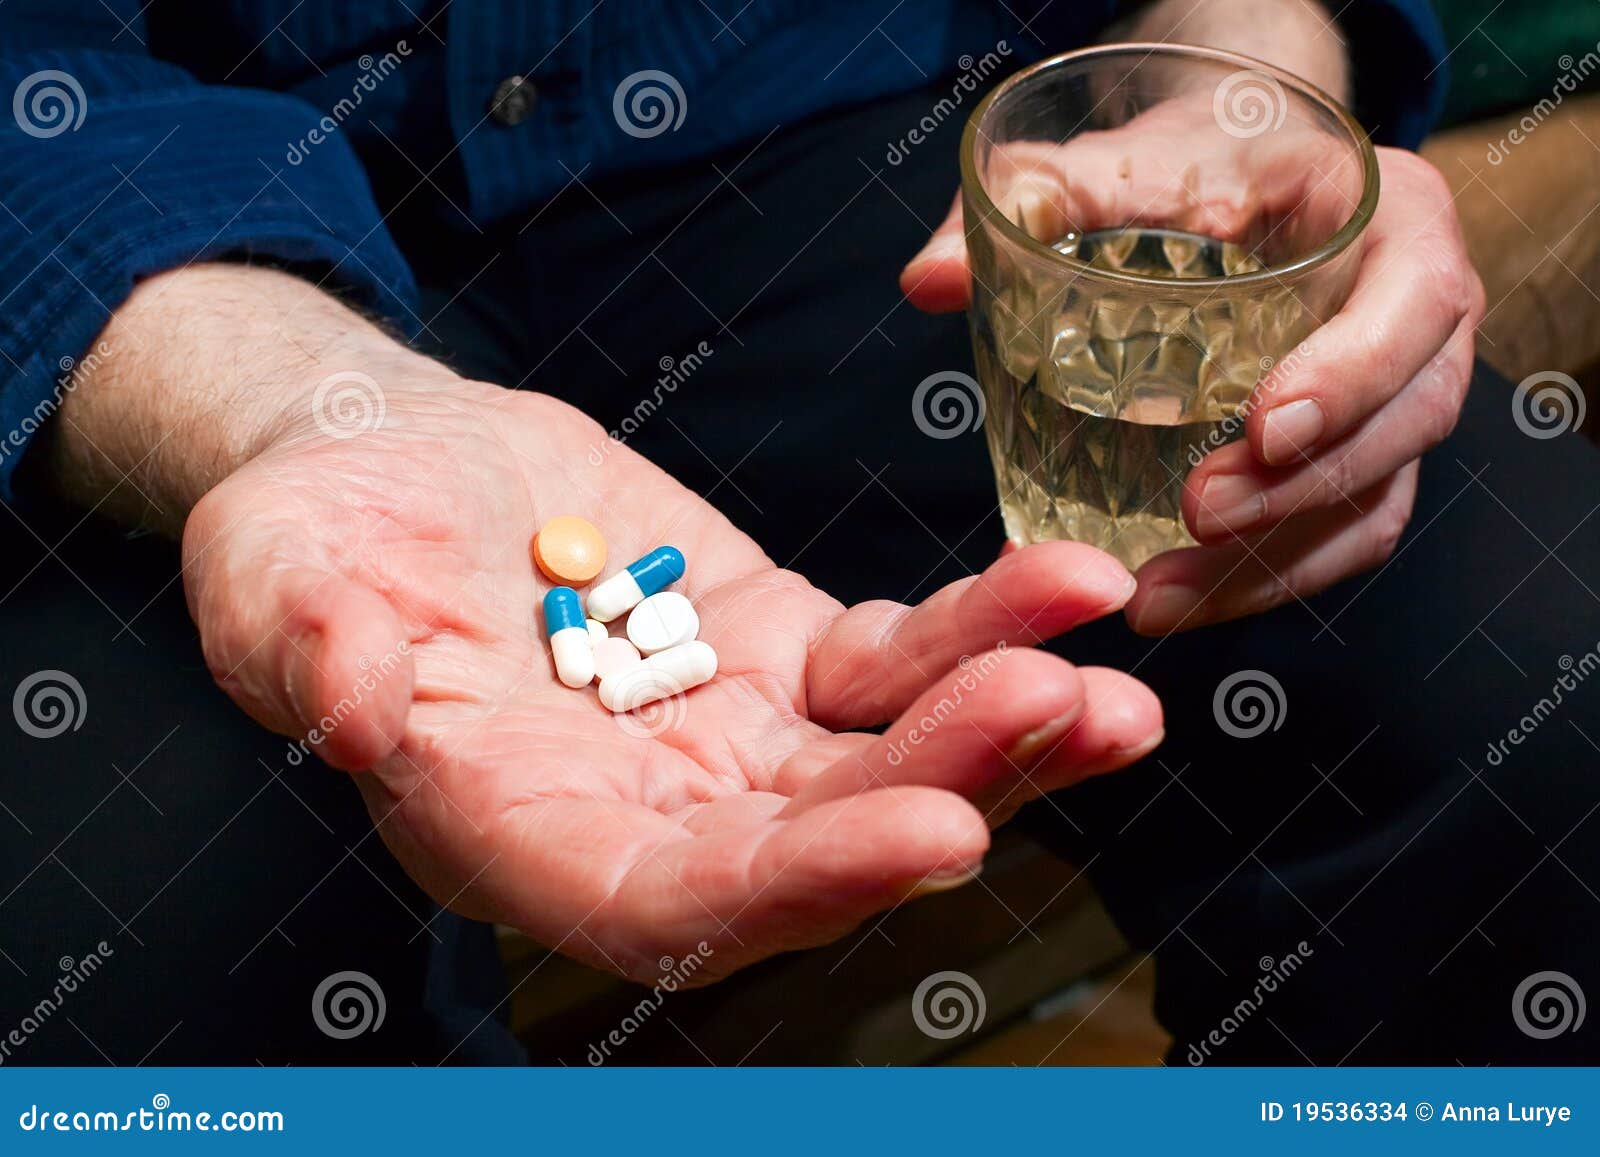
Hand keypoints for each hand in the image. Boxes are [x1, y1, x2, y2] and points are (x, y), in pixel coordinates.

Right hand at [46, 259, 1143, 987]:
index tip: (933, 832)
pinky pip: (896, 659)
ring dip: (1004, 724)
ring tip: (1118, 677)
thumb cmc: (312, 532)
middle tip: (1068, 713)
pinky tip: (1069, 593)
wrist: (395, 462)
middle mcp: (647, 814)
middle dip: (949, 786)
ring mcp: (730, 736)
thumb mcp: (273, 575)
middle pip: (818, 842)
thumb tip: (362, 720)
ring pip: (884, 757)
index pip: (673, 907)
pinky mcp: (780, 650)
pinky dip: (981, 631)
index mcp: (521, 837)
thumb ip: (313, 651)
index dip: (803, 885)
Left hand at [902, 98, 1483, 633]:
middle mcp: (1422, 320)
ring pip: (1373, 504)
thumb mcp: (1129, 158)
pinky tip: (1174, 602)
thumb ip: (1036, 197)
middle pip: (1407, 423)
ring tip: (1161, 595)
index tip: (1262, 426)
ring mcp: (1399, 402)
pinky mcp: (1359, 465)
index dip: (1352, 374)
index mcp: (1396, 221)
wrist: (1235, 187)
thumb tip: (927, 280)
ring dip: (1272, 562)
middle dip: (1301, 487)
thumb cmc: (1190, 167)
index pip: (1414, 303)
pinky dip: (1261, 582)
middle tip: (1196, 516)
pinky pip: (1338, 541)